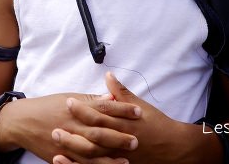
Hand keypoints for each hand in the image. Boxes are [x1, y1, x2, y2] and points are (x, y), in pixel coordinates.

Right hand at [0, 91, 139, 163]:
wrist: (22, 122)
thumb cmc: (48, 107)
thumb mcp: (68, 97)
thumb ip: (90, 100)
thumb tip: (111, 97)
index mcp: (75, 108)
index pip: (103, 107)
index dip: (122, 109)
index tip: (139, 111)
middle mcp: (71, 125)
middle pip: (100, 131)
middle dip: (119, 134)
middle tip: (137, 137)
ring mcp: (66, 142)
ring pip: (92, 150)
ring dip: (111, 154)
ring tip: (128, 155)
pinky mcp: (61, 155)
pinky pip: (80, 163)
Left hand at [52, 73, 191, 163]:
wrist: (174, 147)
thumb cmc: (156, 123)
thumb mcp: (140, 105)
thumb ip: (121, 91)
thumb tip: (108, 74)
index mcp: (124, 123)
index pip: (100, 115)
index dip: (83, 109)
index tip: (68, 102)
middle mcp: (121, 141)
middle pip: (93, 137)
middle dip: (73, 132)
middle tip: (55, 126)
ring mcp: (119, 156)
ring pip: (94, 155)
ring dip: (74, 150)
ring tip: (57, 144)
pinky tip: (66, 162)